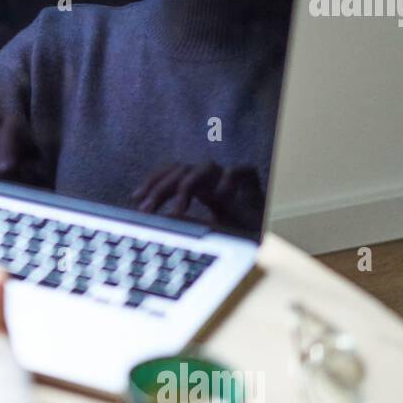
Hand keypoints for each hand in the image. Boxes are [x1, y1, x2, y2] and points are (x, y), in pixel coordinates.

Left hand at [131, 162, 264, 230]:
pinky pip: (238, 170)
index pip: (170, 172)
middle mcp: (212, 178)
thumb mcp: (202, 230)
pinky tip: (220, 198)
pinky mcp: (252, 181)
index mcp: (198, 185)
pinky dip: (228, 181)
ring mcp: (230, 177)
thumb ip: (183, 223)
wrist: (267, 237)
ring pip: (204, 166)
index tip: (135, 199)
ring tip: (180, 210)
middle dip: (160, 187)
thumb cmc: (234, 232)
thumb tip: (158, 220)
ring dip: (188, 186)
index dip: (152, 182)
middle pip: (181, 168)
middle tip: (146, 209)